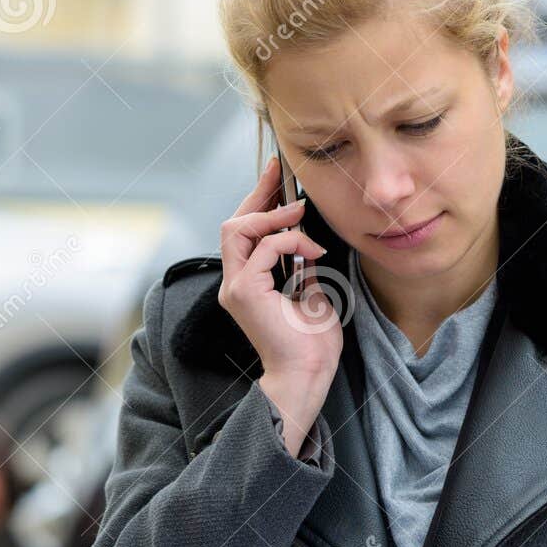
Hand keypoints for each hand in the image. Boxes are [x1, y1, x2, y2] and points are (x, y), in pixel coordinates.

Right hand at [219, 156, 342, 388]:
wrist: (308, 374)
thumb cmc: (312, 344)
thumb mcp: (311, 293)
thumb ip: (302, 267)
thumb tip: (308, 241)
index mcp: (247, 284)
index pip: (243, 233)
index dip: (257, 201)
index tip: (275, 176)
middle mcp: (234, 284)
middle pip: (233, 224)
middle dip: (258, 194)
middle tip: (280, 173)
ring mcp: (237, 288)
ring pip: (238, 230)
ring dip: (272, 216)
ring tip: (300, 212)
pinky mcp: (246, 292)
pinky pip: (264, 249)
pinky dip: (290, 241)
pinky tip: (312, 249)